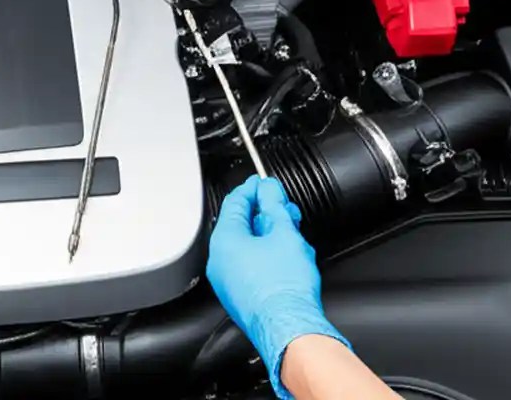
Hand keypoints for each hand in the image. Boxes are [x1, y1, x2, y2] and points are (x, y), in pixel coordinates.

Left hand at [206, 177, 349, 398]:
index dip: (253, 188)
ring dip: (269, 235)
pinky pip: (250, 266)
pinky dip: (267, 256)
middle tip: (283, 208)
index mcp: (224, 240)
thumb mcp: (284, 234)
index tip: (264, 183)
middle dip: (265, 214)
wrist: (289, 328)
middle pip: (241, 224)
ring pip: (247, 247)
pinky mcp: (239, 295)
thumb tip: (269, 190)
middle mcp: (219, 260)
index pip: (234, 202)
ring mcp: (227, 280)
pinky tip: (286, 257)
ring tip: (290, 233)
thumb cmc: (284, 288)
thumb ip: (275, 206)